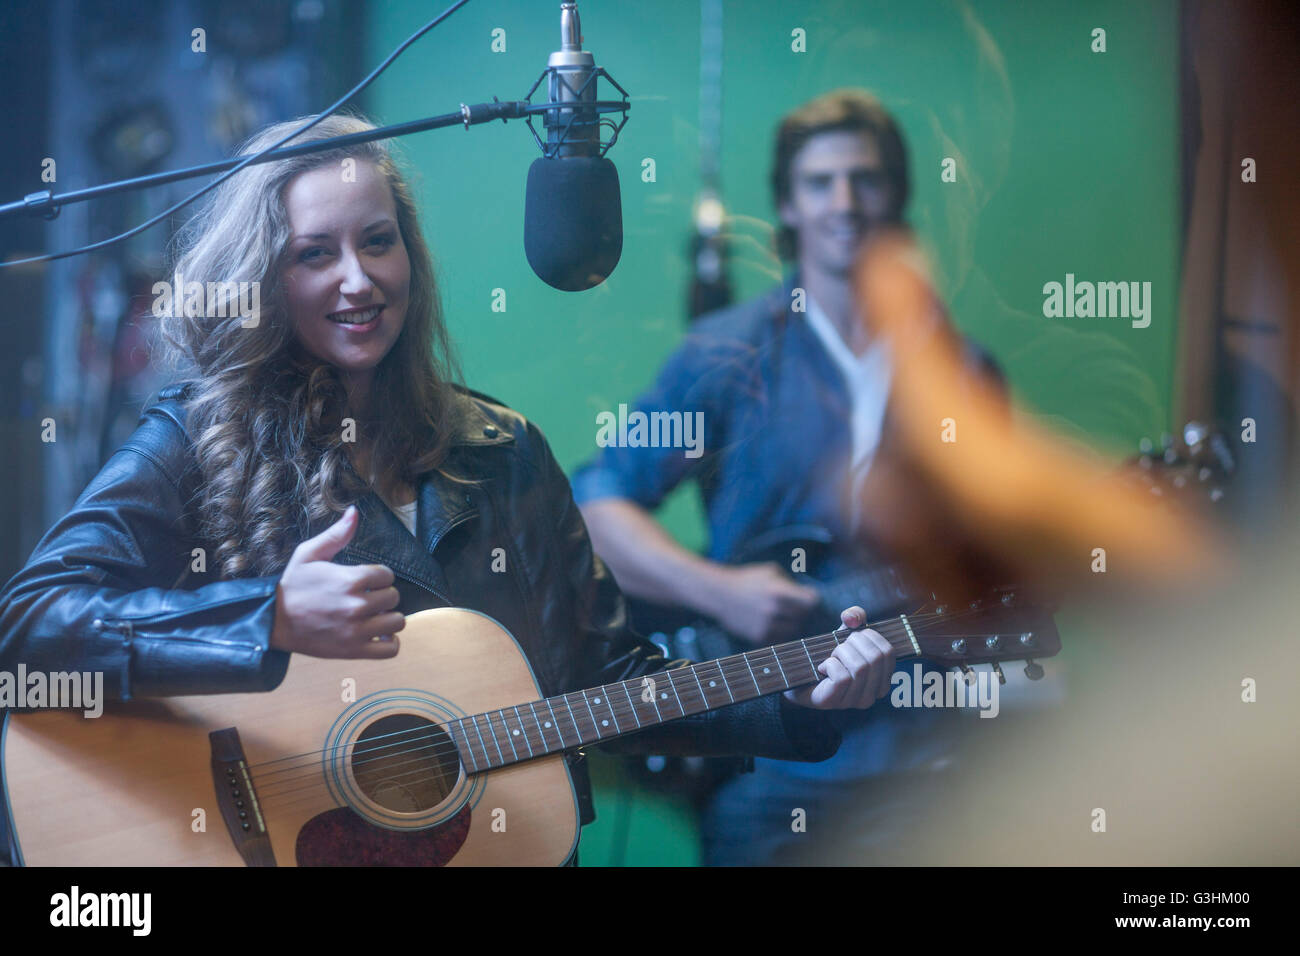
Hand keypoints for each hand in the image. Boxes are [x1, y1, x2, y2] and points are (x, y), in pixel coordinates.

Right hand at [270, 504, 403, 658]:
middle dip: (382, 595)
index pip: (387, 575)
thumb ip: (336, 534)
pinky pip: (390, 649)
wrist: (271, 621)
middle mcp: (357, 605)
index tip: (366, 581)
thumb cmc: (292, 586)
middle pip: (393, 597)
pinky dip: (389, 642)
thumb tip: (354, 512)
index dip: (378, 576)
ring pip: (397, 622)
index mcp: (349, 579)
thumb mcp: (309, 553)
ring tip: (373, 616)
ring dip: (388, 618)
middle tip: (366, 598)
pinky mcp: (353, 650)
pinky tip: (378, 634)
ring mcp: (356, 630)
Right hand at [712, 562, 820, 644]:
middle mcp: (774, 610)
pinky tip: (771, 621)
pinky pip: (780, 637)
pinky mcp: (759, 636)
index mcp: (778, 591)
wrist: (720, 594)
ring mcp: (766, 625)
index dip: (811, 598)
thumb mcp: (770, 570)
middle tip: (794, 606)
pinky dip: (779, 630)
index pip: (811, 601)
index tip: (808, 597)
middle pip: (803, 615)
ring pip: (793, 628)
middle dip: (801, 610)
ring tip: (782, 614)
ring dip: (791, 622)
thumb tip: (807, 592)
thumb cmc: (747, 579)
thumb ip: (789, 581)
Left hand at [783, 605, 894, 708]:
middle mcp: (872, 694)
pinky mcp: (834, 701)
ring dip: (840, 653)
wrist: (800, 675)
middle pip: (875, 658)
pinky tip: (823, 667)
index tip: (854, 636)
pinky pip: (842, 678)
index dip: (870, 636)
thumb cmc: (829, 656)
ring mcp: (854, 701)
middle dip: (854, 643)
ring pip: (859, 667)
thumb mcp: (846, 632)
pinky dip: (830, 664)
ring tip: (831, 657)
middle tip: (839, 646)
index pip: (888, 652)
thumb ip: (855, 617)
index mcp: (882, 679)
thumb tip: (853, 618)